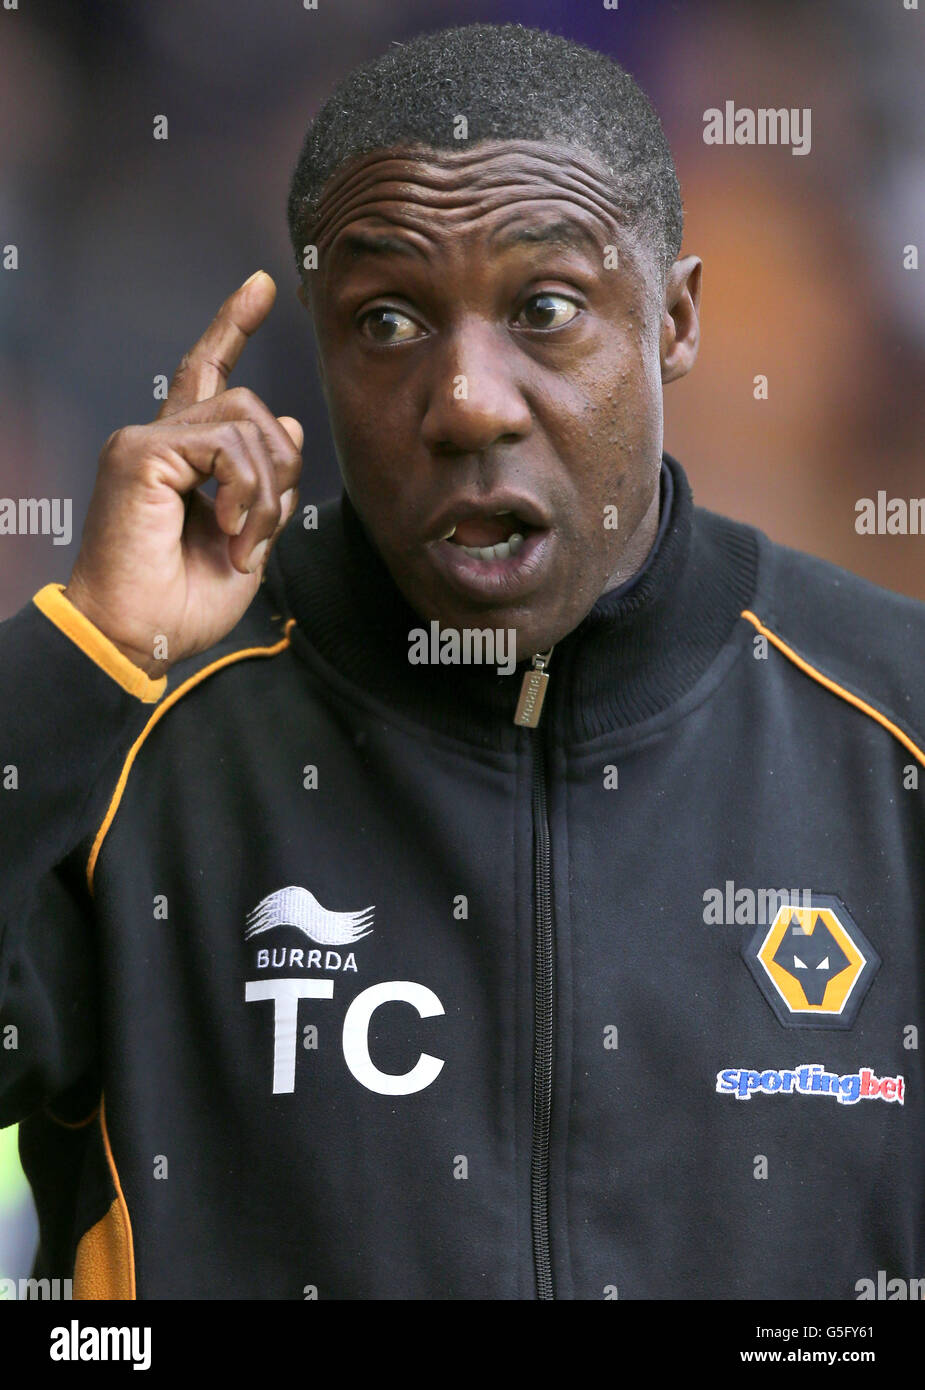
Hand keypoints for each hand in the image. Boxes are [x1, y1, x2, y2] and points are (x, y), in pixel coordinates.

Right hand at [64, 271, 301, 676]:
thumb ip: (265, 482)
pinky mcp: (141, 453)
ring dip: (265, 492)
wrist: (136, 638)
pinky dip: (245, 494)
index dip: (232, 328)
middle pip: (251, 406)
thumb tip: (287, 418)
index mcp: (181, 457)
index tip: (260, 287)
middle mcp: (160, 439)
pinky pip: (227, 446)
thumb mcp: (247, 539)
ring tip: (241, 542)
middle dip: (281, 468)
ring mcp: (146, 442)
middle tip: (260, 533)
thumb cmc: (181, 602)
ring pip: (247, 421)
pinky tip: (227, 531)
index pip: (208, 376)